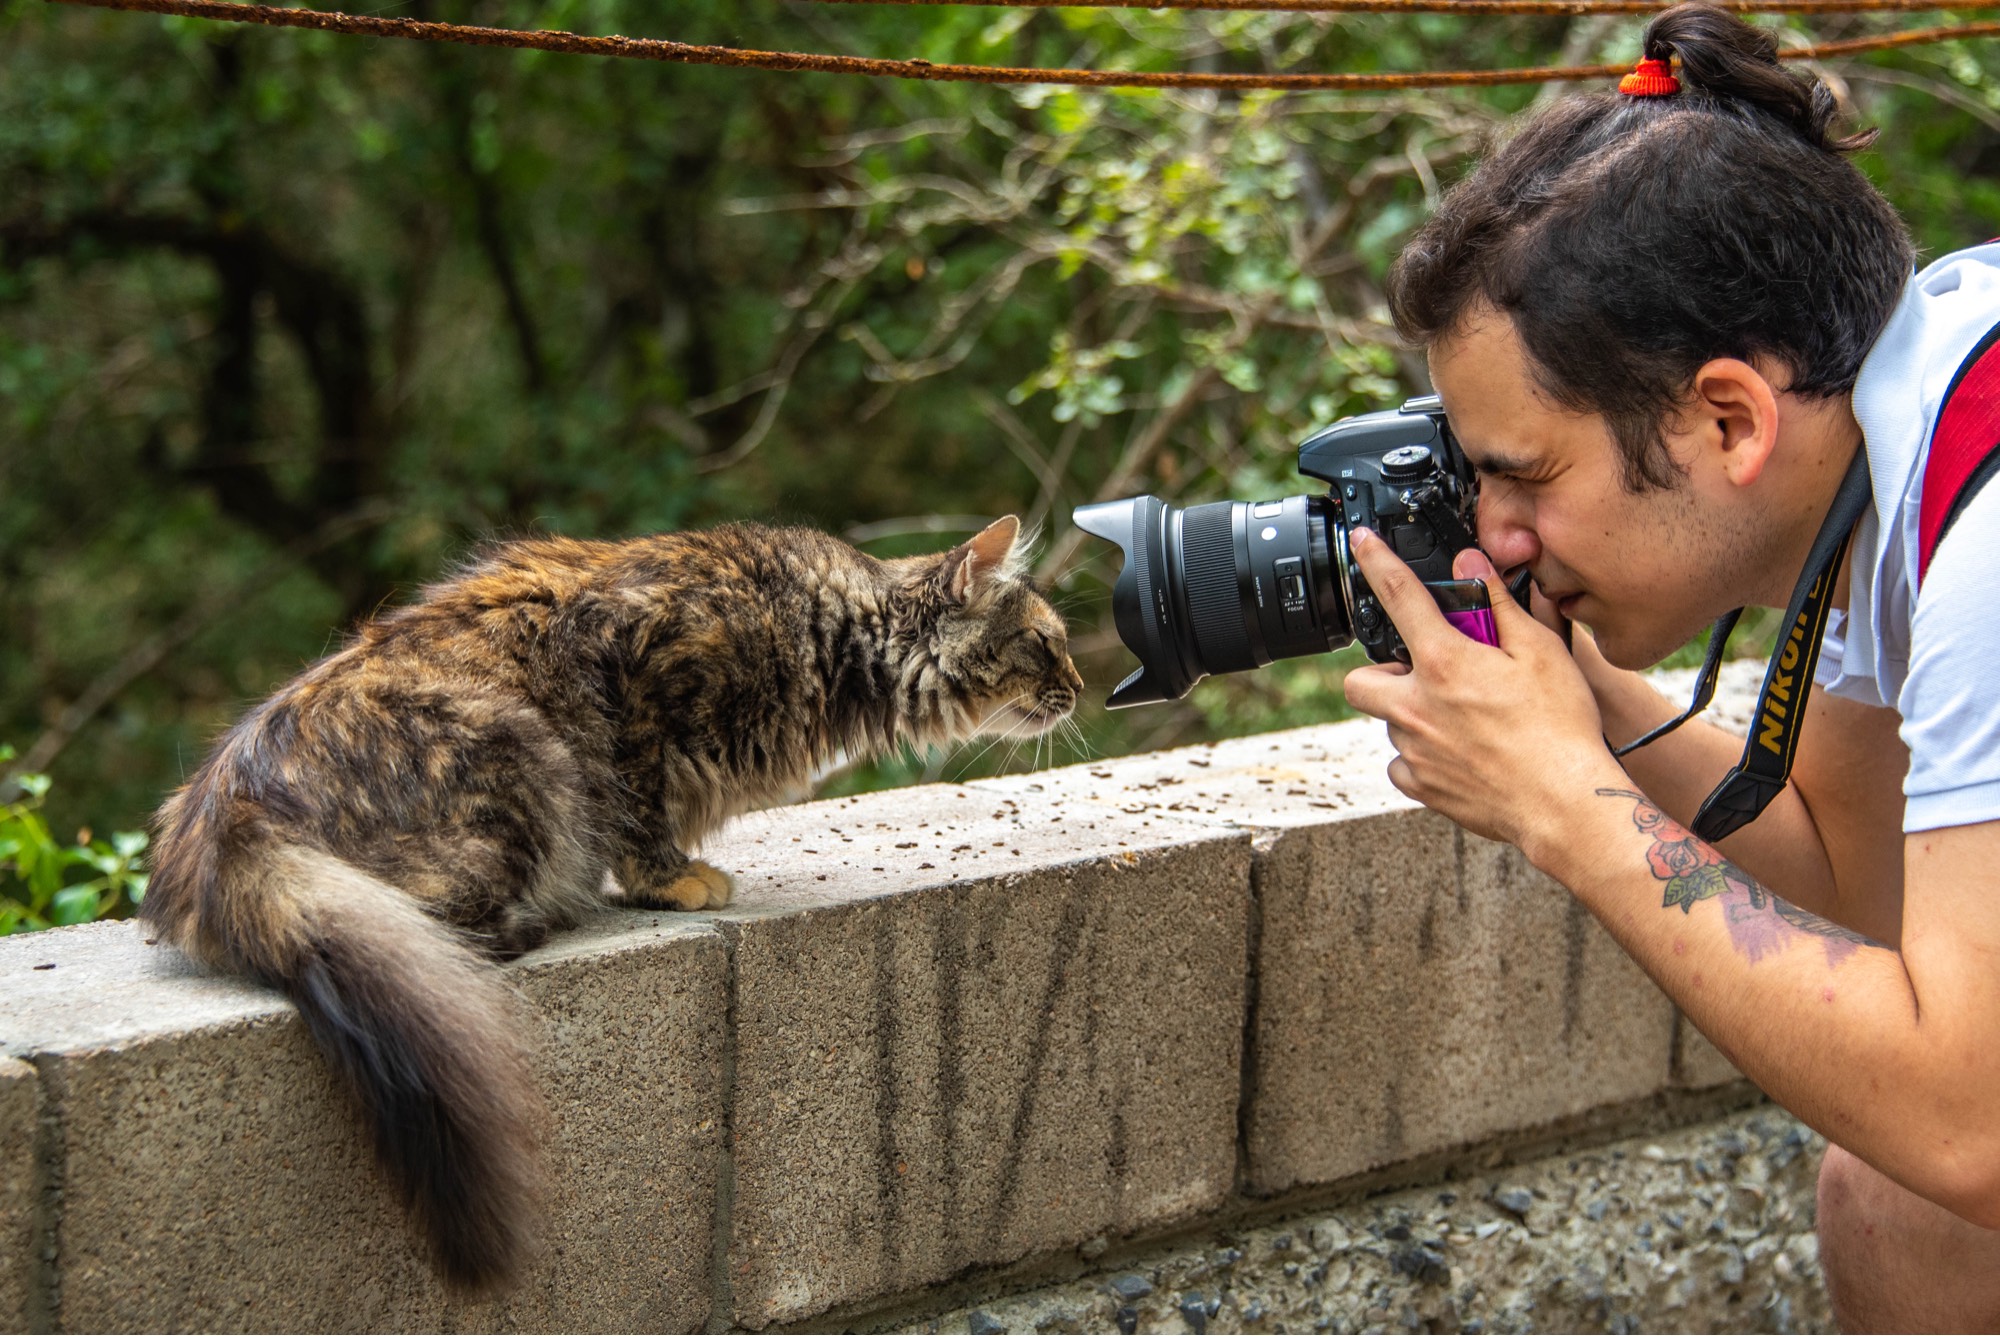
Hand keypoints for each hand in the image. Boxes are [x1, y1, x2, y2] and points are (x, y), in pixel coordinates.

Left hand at [1340, 529, 1625, 856]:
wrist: (1565, 804)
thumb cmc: (1560, 727)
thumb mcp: (1541, 651)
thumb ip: (1498, 604)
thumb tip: (1471, 565)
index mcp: (1444, 663)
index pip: (1399, 596)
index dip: (1375, 562)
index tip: (1361, 546)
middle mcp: (1416, 706)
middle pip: (1360, 679)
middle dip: (1381, 672)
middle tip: (1423, 672)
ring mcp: (1414, 750)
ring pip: (1390, 722)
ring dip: (1414, 713)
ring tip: (1463, 716)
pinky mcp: (1422, 786)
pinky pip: (1404, 764)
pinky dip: (1423, 756)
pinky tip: (1460, 752)